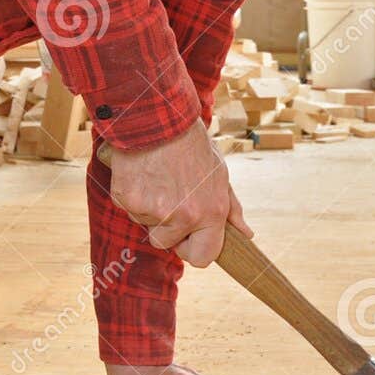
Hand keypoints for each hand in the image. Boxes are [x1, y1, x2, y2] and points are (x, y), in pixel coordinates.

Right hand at [104, 121, 251, 267]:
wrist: (158, 117)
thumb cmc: (191, 144)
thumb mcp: (219, 173)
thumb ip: (231, 208)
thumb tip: (246, 233)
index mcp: (211, 212)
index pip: (203, 257)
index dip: (192, 248)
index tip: (185, 236)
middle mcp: (184, 216)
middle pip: (166, 244)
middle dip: (164, 228)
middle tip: (165, 198)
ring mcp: (154, 210)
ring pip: (145, 223)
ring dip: (147, 206)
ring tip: (156, 176)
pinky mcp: (129, 200)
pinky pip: (127, 208)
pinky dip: (131, 193)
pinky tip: (141, 172)